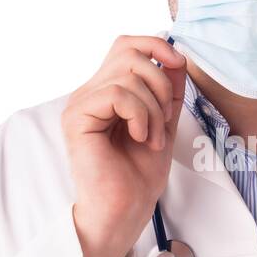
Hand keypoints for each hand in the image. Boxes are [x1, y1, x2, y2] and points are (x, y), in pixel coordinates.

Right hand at [61, 35, 185, 256]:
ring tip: (151, 137)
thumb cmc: (138, 177)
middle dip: (160, 83)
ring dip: (153, 108)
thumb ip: (168, 91)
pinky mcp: (77, 118)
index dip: (155, 46)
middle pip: (129, 53)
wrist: (125, 211)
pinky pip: (118, 95)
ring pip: (127, 75)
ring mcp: (80, 104)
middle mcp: (89, 93)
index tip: (178, 65)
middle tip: (164, 119)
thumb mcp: (164, 123)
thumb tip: (177, 58)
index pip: (126, 45)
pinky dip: (140, 116)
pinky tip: (138, 138)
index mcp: (106, 92)